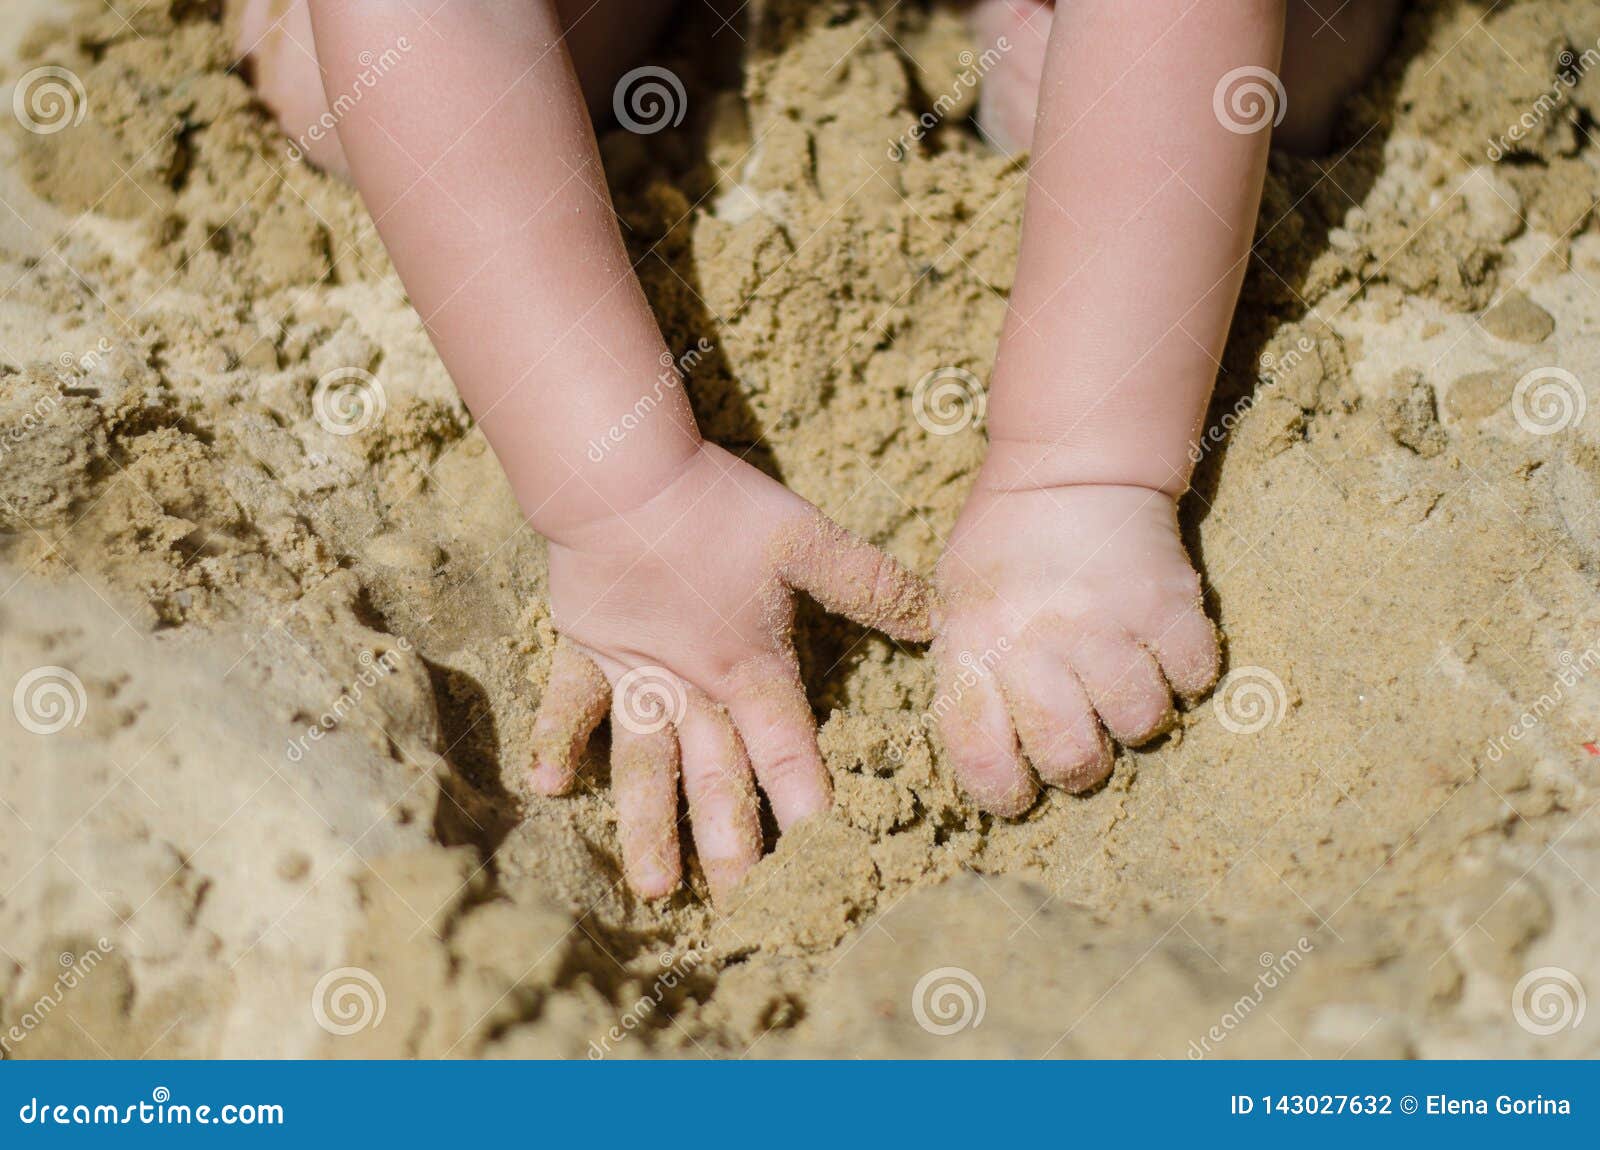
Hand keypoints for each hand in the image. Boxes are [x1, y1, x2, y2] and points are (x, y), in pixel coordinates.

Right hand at [524, 443, 931, 901]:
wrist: (621, 475)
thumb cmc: (716, 507)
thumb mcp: (805, 539)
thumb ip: (868, 584)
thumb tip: (934, 621)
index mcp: (750, 666)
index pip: (789, 750)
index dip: (809, 805)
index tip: (827, 862)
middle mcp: (692, 689)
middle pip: (716, 777)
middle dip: (732, 845)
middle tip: (745, 908)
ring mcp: (634, 676)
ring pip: (645, 765)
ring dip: (650, 825)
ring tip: (656, 889)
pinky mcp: (585, 651)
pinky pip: (570, 705)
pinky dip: (558, 743)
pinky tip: (549, 791)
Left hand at [933, 474, 1218, 813]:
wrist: (1070, 467)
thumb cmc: (1005, 549)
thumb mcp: (955, 604)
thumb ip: (964, 675)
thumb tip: (985, 760)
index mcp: (974, 646)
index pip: (981, 757)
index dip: (1004, 793)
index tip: (1021, 793)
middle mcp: (1035, 641)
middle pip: (1071, 756)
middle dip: (1082, 766)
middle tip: (1085, 741)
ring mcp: (1105, 621)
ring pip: (1140, 723)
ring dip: (1137, 715)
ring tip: (1123, 682)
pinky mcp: (1166, 601)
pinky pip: (1194, 677)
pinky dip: (1187, 673)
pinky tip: (1161, 648)